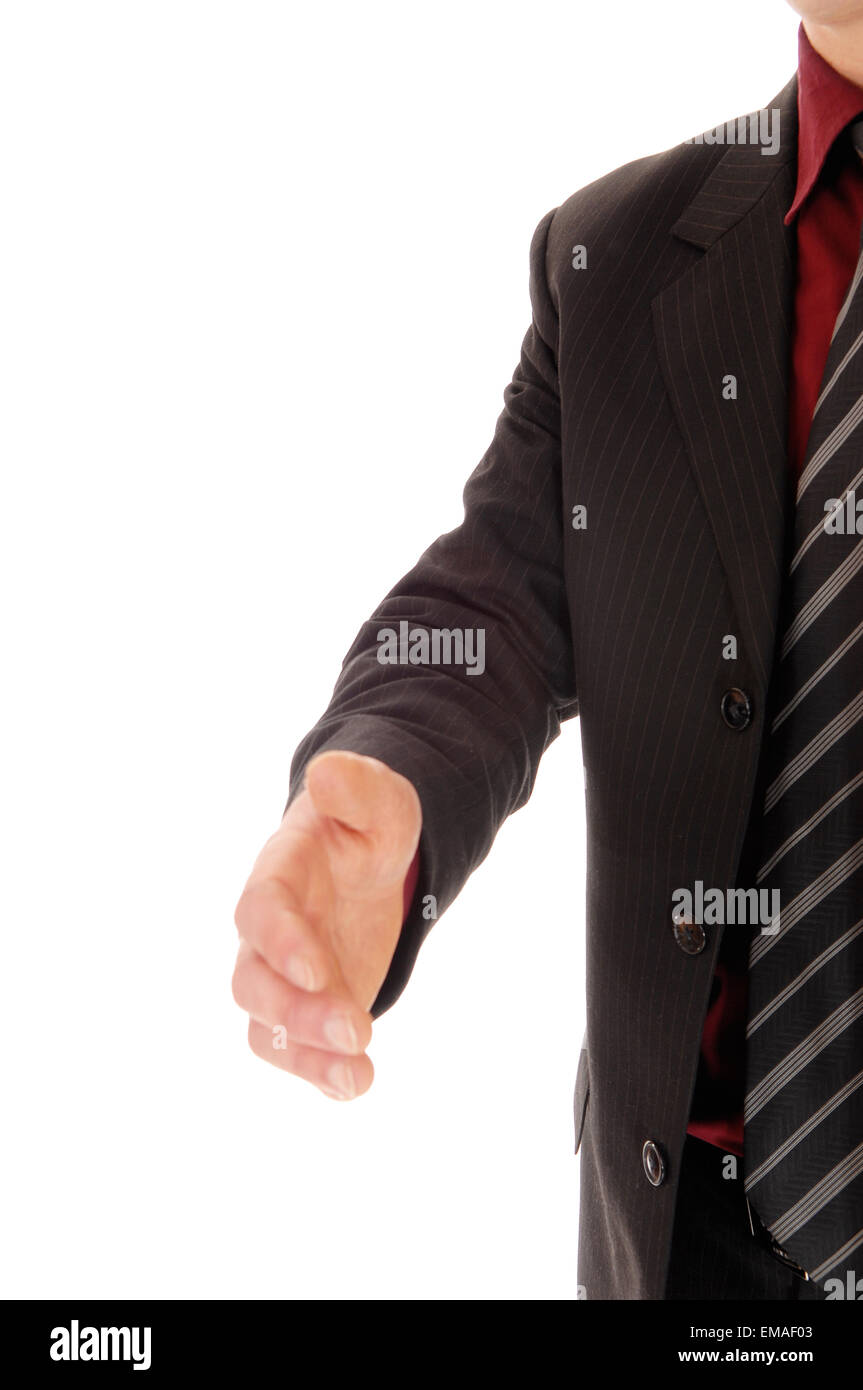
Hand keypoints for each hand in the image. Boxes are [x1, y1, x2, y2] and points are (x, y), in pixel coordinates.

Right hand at [232, 750, 421, 1098]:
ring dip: (307, 1056)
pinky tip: (355, 1084)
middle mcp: (269, 933)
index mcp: (279, 874)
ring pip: (268, 1027)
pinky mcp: (305, 1009)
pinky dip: (320, 1073)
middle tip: (356, 1030)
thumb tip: (328, 772)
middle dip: (296, 1012)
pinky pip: (295, 1050)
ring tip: (359, 1077)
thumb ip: (358, 791)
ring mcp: (283, 977)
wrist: (368, 862)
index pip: (261, 908)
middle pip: (254, 981)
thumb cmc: (369, 828)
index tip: (315, 969)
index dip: (280, 940)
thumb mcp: (381, 803)